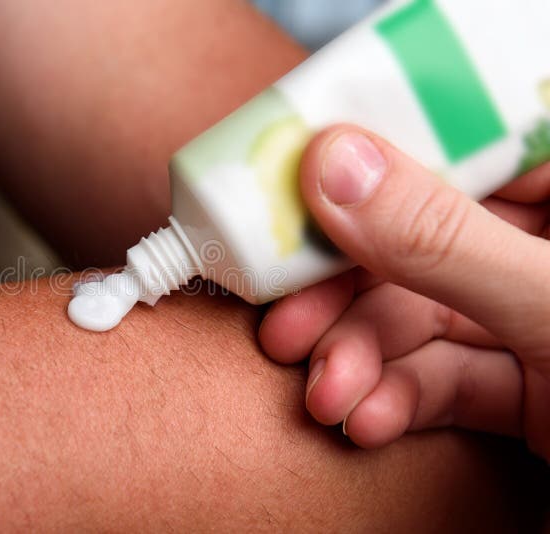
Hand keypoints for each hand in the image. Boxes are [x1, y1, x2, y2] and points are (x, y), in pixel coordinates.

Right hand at [259, 125, 549, 459]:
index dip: (372, 153)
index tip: (293, 179)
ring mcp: (531, 318)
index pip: (463, 138)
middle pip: (418, 239)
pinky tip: (367, 420)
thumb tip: (334, 168)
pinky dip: (396, 401)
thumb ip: (446, 240)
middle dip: (345, 293)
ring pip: (419, 318)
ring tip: (324, 394)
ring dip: (359, 359)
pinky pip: (444, 381)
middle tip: (286, 320)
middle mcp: (543, 247)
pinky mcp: (524, 386)